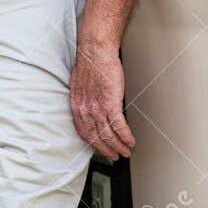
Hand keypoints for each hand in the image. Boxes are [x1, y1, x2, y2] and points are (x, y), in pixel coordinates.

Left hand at [69, 41, 134, 161]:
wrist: (95, 51)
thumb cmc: (90, 64)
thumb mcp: (80, 86)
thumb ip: (85, 100)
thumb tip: (91, 108)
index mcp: (76, 105)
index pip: (83, 131)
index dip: (93, 143)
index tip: (100, 149)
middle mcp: (84, 109)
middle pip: (95, 137)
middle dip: (106, 149)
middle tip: (115, 156)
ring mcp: (97, 107)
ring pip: (108, 134)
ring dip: (119, 146)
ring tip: (126, 151)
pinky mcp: (110, 102)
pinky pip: (119, 125)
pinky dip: (126, 136)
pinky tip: (131, 141)